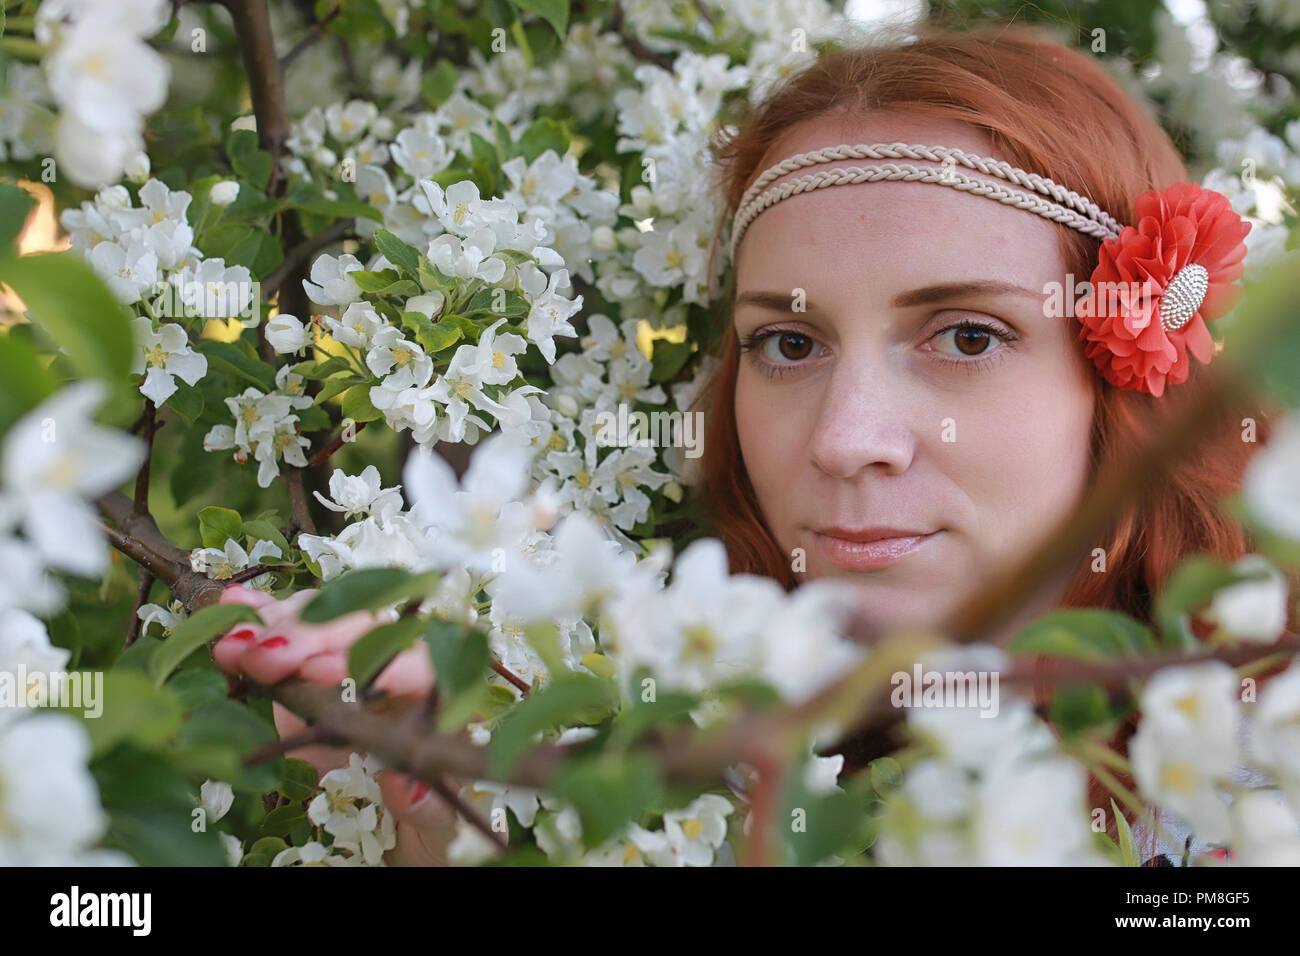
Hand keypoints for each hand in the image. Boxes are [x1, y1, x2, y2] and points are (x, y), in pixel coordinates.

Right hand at [212, 583, 458, 865]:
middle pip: (363, 629)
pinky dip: (258, 618)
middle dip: (313, 636)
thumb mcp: (436, 831)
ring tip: (234, 643)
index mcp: (438, 704)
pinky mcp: (307, 673)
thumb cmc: (425, 829)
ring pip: (322, 621)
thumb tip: (405, 784)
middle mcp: (396, 673)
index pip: (417, 662)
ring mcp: (349, 667)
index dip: (374, 661)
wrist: (396, 840)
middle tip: (268, 657)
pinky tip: (230, 607)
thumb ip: (428, 809)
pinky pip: (287, 633)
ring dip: (276, 627)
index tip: (327, 673)